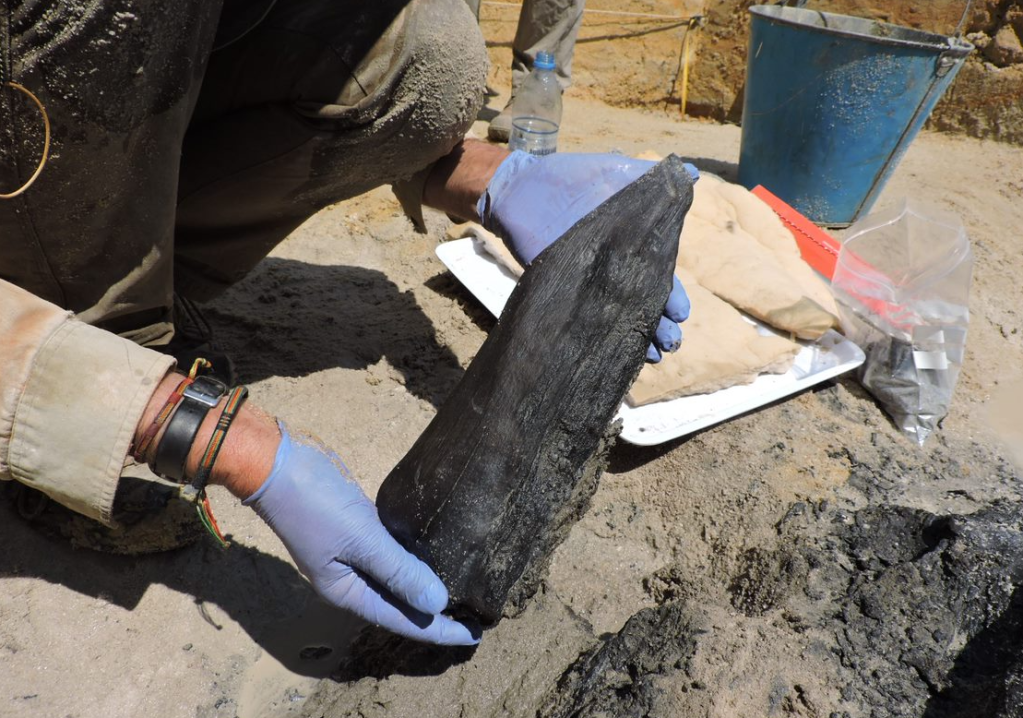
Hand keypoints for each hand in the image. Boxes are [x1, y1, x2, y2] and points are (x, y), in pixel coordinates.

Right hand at [244, 424, 478, 645]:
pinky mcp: (356, 528)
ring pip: (397, 578)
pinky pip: (391, 551)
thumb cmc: (313, 503)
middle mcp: (350, 579)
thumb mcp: (360, 538)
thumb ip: (399, 570)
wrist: (275, 462)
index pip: (401, 619)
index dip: (439, 629)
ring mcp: (352, 553)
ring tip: (462, 591)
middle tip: (477, 617)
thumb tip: (437, 604)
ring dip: (426, 585)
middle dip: (435, 612)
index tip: (476, 635)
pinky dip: (413, 557)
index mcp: (346, 591)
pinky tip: (436, 554)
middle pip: (400, 604)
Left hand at [476, 151, 697, 361]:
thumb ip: (650, 178)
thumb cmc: (573, 177)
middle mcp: (615, 270)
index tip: (681, 314)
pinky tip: (611, 350)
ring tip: (651, 354)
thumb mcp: (616, 172)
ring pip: (618, 316)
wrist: (523, 187)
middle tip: (671, 341)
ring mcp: (589, 282)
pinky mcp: (563, 288)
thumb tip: (691, 171)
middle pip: (643, 304)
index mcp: (632, 247)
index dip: (673, 297)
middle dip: (659, 326)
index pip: (659, 277)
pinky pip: (584, 317)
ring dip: (636, 338)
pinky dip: (598, 334)